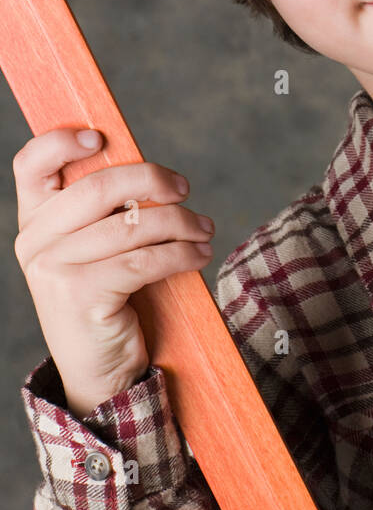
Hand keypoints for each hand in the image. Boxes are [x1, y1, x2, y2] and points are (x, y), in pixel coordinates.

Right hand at [13, 128, 214, 417]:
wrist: (101, 373)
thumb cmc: (108, 299)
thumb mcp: (96, 250)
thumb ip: (105, 212)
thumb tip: (153, 174)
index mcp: (34, 221)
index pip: (31, 164)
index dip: (62, 142)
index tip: (102, 136)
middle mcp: (34, 242)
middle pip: (97, 187)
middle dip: (151, 180)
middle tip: (185, 188)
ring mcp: (53, 269)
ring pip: (131, 225)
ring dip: (180, 222)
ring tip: (204, 229)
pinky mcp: (79, 295)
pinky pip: (143, 260)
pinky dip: (181, 254)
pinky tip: (198, 255)